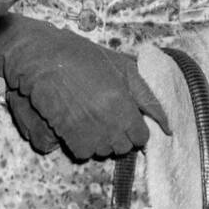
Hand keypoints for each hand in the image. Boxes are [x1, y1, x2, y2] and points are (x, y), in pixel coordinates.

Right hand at [0, 15, 169, 159]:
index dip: (135, 126)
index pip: (141, 137)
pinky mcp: (64, 137)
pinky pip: (82, 152)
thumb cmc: (82, 56)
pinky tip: (75, 122)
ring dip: (100, 138)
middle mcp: (105, 123)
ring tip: (89, 114)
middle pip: (123, 147)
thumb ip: (147, 97)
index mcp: (122, 104)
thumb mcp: (121, 67)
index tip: (125, 114)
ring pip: (103, 151)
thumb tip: (168, 125)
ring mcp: (84, 132)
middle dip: (119, 133)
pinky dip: (81, 141)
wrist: (40, 58)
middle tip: (106, 112)